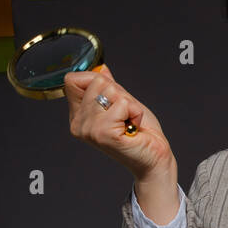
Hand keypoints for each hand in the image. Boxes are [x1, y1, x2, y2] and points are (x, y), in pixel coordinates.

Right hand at [64, 65, 175, 179]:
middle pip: (96, 81)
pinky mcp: (103, 133)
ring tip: (129, 122)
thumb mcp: (124, 103)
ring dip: (129, 104)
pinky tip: (133, 128)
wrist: (154, 158)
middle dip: (118, 94)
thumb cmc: (142, 134)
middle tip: (125, 116)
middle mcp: (79, 124)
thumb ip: (109, 87)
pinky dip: (135, 112)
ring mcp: (89, 130)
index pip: (72, 80)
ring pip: (110, 90)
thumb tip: (101, 68)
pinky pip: (123, 104)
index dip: (97, 81)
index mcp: (78, 116)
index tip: (113, 102)